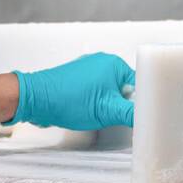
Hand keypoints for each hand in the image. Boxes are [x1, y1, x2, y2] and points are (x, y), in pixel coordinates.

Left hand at [10, 53, 135, 129]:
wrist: (36, 99)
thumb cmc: (67, 99)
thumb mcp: (107, 111)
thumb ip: (131, 115)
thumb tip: (146, 119)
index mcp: (114, 64)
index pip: (141, 83)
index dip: (142, 101)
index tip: (142, 114)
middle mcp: (102, 63)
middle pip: (125, 88)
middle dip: (124, 104)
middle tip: (119, 117)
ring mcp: (88, 70)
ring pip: (110, 91)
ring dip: (109, 105)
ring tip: (102, 114)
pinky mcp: (78, 80)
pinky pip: (96, 92)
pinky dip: (97, 103)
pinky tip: (90, 112)